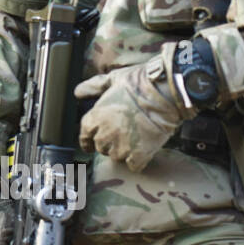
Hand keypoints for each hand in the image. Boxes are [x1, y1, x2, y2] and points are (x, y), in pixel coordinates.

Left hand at [75, 42, 190, 171]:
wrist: (165, 93)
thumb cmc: (139, 82)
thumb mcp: (112, 79)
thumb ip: (93, 86)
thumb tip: (78, 92)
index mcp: (96, 116)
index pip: (84, 135)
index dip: (86, 141)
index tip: (88, 145)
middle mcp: (105, 133)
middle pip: (101, 147)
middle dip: (108, 143)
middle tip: (120, 136)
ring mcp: (122, 145)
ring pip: (116, 157)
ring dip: (123, 152)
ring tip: (133, 140)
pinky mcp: (139, 154)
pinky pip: (134, 165)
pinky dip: (137, 161)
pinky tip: (143, 151)